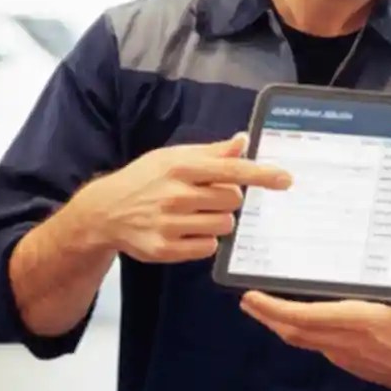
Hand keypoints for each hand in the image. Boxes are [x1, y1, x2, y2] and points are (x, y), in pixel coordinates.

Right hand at [72, 133, 291, 262]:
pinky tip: (186, 230)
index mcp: (180, 167)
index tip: (285, 179)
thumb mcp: (174, 157)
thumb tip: (243, 140)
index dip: (262, 174)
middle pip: (234, 200)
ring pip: (224, 225)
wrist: (105, 211)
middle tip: (208, 196)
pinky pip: (208, 247)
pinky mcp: (165, 250)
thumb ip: (212, 152)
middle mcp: (176, 195)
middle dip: (229, 199)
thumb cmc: (146, 179)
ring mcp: (169, 224)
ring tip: (194, 214)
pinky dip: (204, 240)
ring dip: (217, 220)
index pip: (231, 170)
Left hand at [239, 241, 390, 390]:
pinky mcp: (341, 357)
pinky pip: (310, 342)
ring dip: (275, 323)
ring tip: (257, 304)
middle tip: (246, 297)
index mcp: (362, 322)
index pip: (308, 316)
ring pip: (298, 338)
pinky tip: (287, 316)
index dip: (277, 308)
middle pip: (293, 329)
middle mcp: (346, 339)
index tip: (255, 296)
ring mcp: (341, 351)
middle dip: (266, 314)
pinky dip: (293, 329)